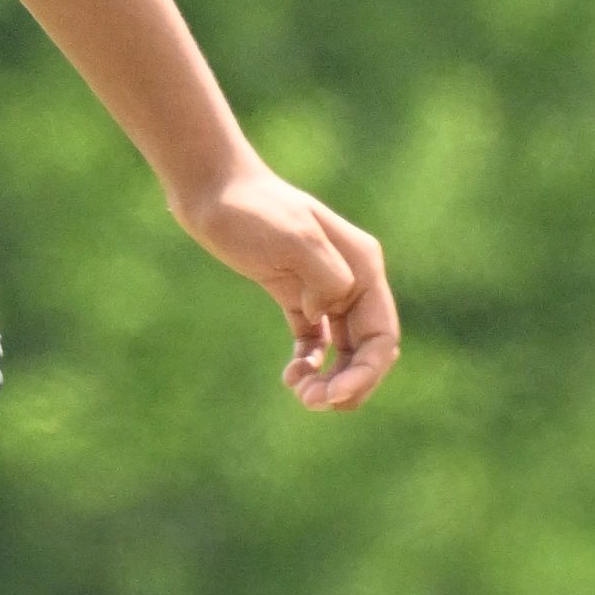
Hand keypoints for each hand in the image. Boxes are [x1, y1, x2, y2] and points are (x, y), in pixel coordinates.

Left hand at [170, 153, 396, 409]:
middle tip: (311, 403)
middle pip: (367, 349)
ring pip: (343, 349)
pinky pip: (316, 341)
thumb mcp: (293, 238)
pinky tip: (291, 375)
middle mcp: (351, 279)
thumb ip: (324, 275)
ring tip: (298, 393)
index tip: (333, 397)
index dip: (366, 373)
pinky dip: (309, 363)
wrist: (212, 190)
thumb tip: (329, 310)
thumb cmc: (251, 210)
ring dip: (329, 379)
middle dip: (348, 383)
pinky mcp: (295, 295)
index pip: (381, 335)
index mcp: (363, 266)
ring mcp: (323, 288)